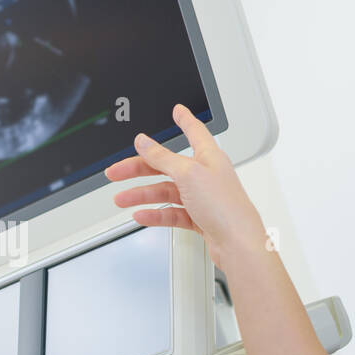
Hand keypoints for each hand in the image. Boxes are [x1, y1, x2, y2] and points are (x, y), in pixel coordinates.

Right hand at [105, 104, 267, 270]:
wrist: (237, 243)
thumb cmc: (226, 207)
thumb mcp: (188, 175)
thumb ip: (163, 158)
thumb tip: (144, 142)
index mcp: (208, 157)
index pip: (195, 131)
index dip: (185, 119)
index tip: (178, 111)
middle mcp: (205, 175)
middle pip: (167, 166)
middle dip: (139, 168)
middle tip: (116, 171)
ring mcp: (201, 198)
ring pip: (165, 192)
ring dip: (142, 195)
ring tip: (121, 199)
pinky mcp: (199, 218)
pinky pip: (171, 213)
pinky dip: (156, 214)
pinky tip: (142, 215)